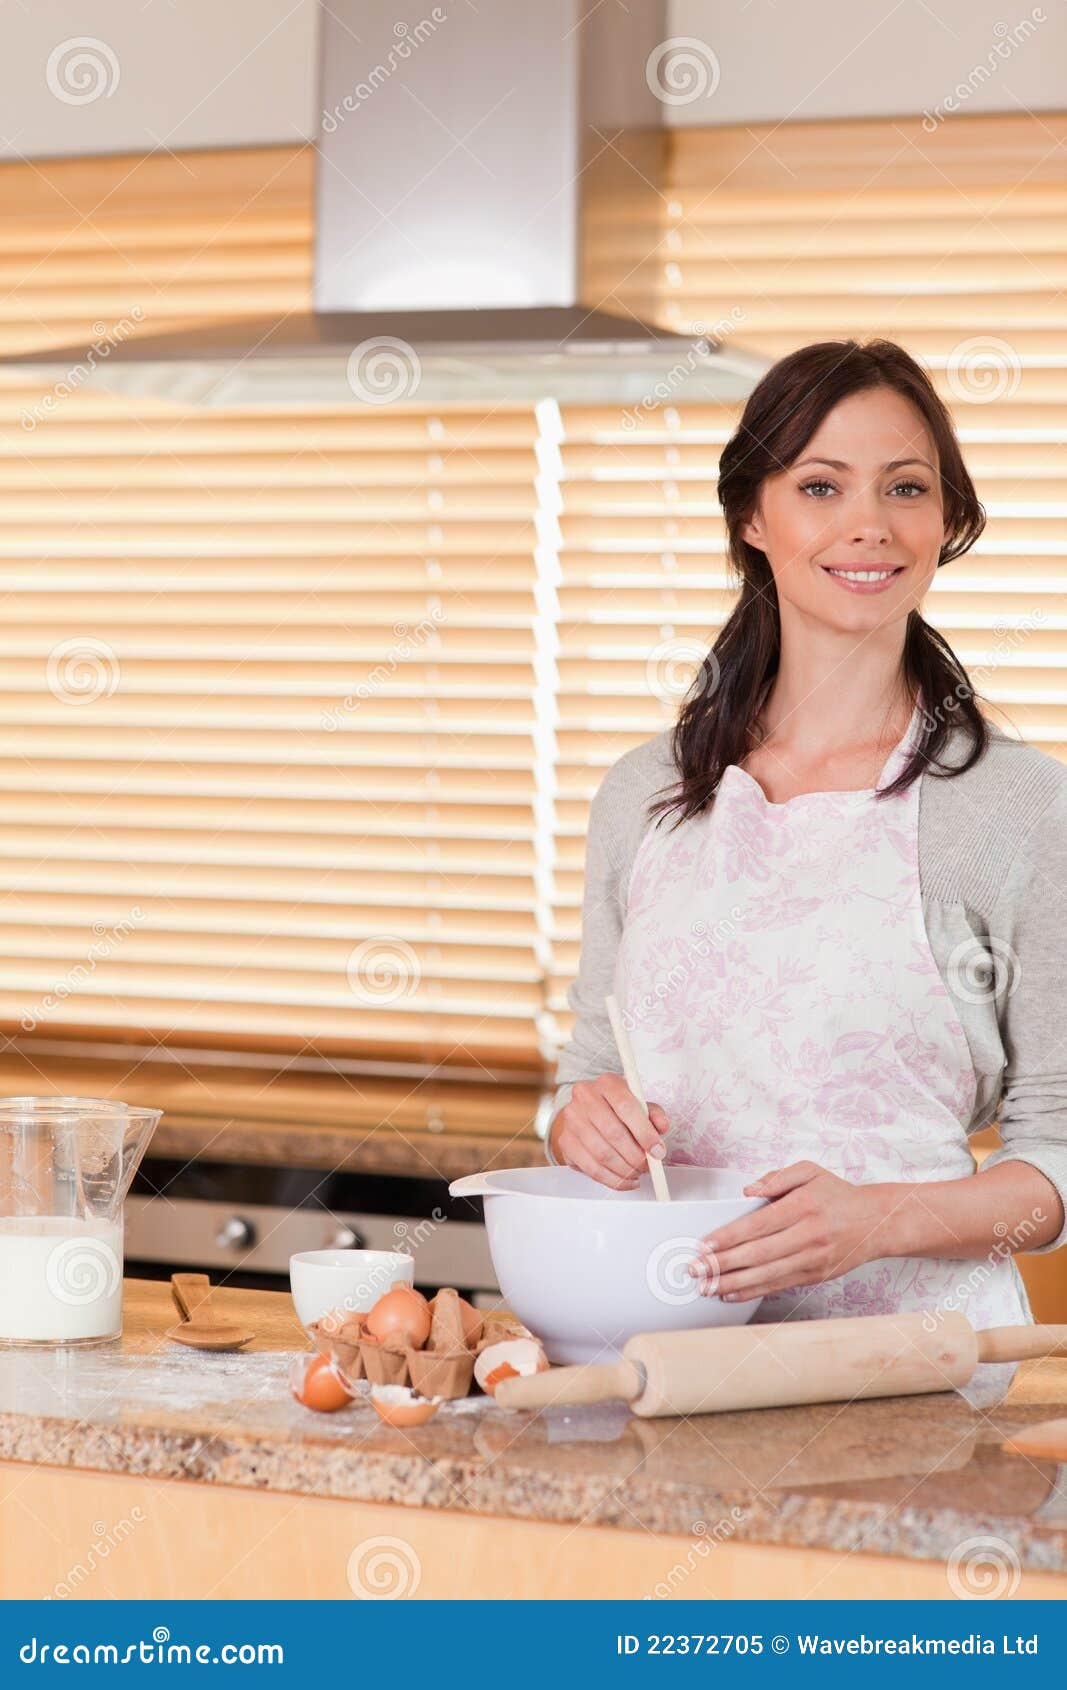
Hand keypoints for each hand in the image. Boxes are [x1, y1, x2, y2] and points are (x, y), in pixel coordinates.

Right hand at [551, 1074, 668, 1189]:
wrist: (585, 1113)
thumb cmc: (617, 1110)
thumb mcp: (638, 1105)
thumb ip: (653, 1114)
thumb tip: (661, 1127)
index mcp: (607, 1083)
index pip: (626, 1107)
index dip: (644, 1133)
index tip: (658, 1151)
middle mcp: (585, 1097)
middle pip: (613, 1133)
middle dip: (635, 1156)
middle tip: (648, 1167)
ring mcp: (572, 1120)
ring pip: (602, 1154)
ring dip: (625, 1170)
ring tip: (637, 1174)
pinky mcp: (565, 1142)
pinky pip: (591, 1168)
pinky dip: (612, 1180)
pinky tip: (625, 1180)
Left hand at [689, 1159, 887, 1300]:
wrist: (876, 1222)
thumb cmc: (837, 1195)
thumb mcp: (810, 1171)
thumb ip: (778, 1176)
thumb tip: (748, 1191)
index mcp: (802, 1206)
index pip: (758, 1224)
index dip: (729, 1237)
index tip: (705, 1244)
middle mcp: (808, 1235)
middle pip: (758, 1253)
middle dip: (723, 1264)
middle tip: (695, 1269)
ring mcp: (812, 1259)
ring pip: (766, 1274)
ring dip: (733, 1283)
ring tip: (706, 1286)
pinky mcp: (815, 1276)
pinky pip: (778, 1285)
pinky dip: (752, 1291)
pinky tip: (731, 1293)